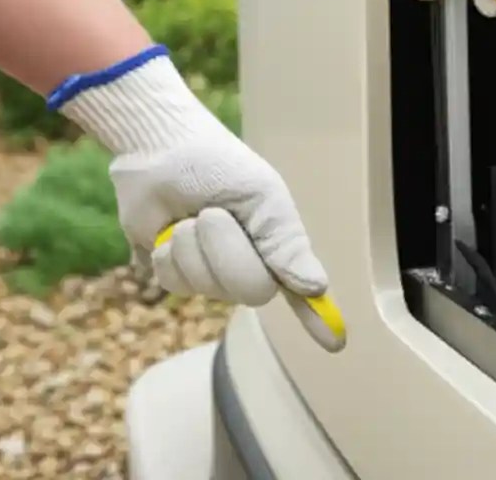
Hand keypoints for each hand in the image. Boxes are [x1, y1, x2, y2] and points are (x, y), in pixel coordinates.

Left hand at [50, 47, 328, 308]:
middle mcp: (247, 266)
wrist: (160, 150)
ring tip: (189, 218)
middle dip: (226, 250)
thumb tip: (315, 286)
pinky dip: (166, 253)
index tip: (335, 344)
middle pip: (249, 290)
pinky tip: (165, 233)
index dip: (318, 318)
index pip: (303, 288)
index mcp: (276, 246)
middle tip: (212, 217)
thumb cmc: (218, 164)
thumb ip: (286, 242)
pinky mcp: (174, 273)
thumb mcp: (262, 195)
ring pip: (205, 287)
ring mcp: (210, 275)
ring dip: (190, 246)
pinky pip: (173, 283)